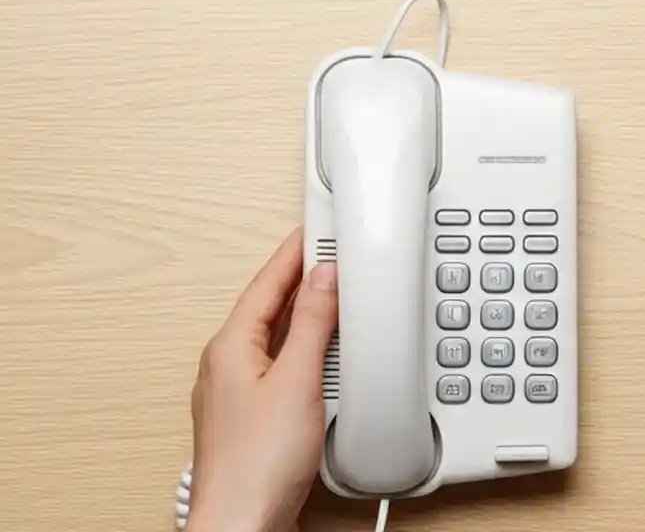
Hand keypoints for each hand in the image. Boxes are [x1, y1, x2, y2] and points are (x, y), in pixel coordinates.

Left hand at [188, 229, 338, 531]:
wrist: (242, 522)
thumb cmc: (256, 463)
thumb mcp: (296, 379)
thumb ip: (312, 325)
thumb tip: (323, 279)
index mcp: (230, 346)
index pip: (267, 282)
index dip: (294, 252)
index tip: (314, 228)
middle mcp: (227, 366)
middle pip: (269, 307)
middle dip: (301, 278)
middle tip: (329, 253)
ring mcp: (238, 393)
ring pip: (275, 338)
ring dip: (305, 315)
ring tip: (332, 295)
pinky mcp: (254, 418)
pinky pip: (281, 366)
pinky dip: (305, 351)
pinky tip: (323, 358)